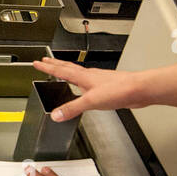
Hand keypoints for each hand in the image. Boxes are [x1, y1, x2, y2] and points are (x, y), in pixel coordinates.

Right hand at [31, 57, 145, 119]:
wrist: (138, 89)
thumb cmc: (119, 90)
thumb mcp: (91, 101)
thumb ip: (72, 108)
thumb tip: (56, 115)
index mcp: (83, 76)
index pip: (60, 70)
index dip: (48, 67)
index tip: (38, 63)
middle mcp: (89, 76)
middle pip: (68, 67)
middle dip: (55, 64)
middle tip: (46, 60)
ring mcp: (98, 80)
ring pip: (78, 73)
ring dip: (67, 71)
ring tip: (61, 71)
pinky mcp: (106, 87)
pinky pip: (88, 82)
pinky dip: (81, 82)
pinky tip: (84, 87)